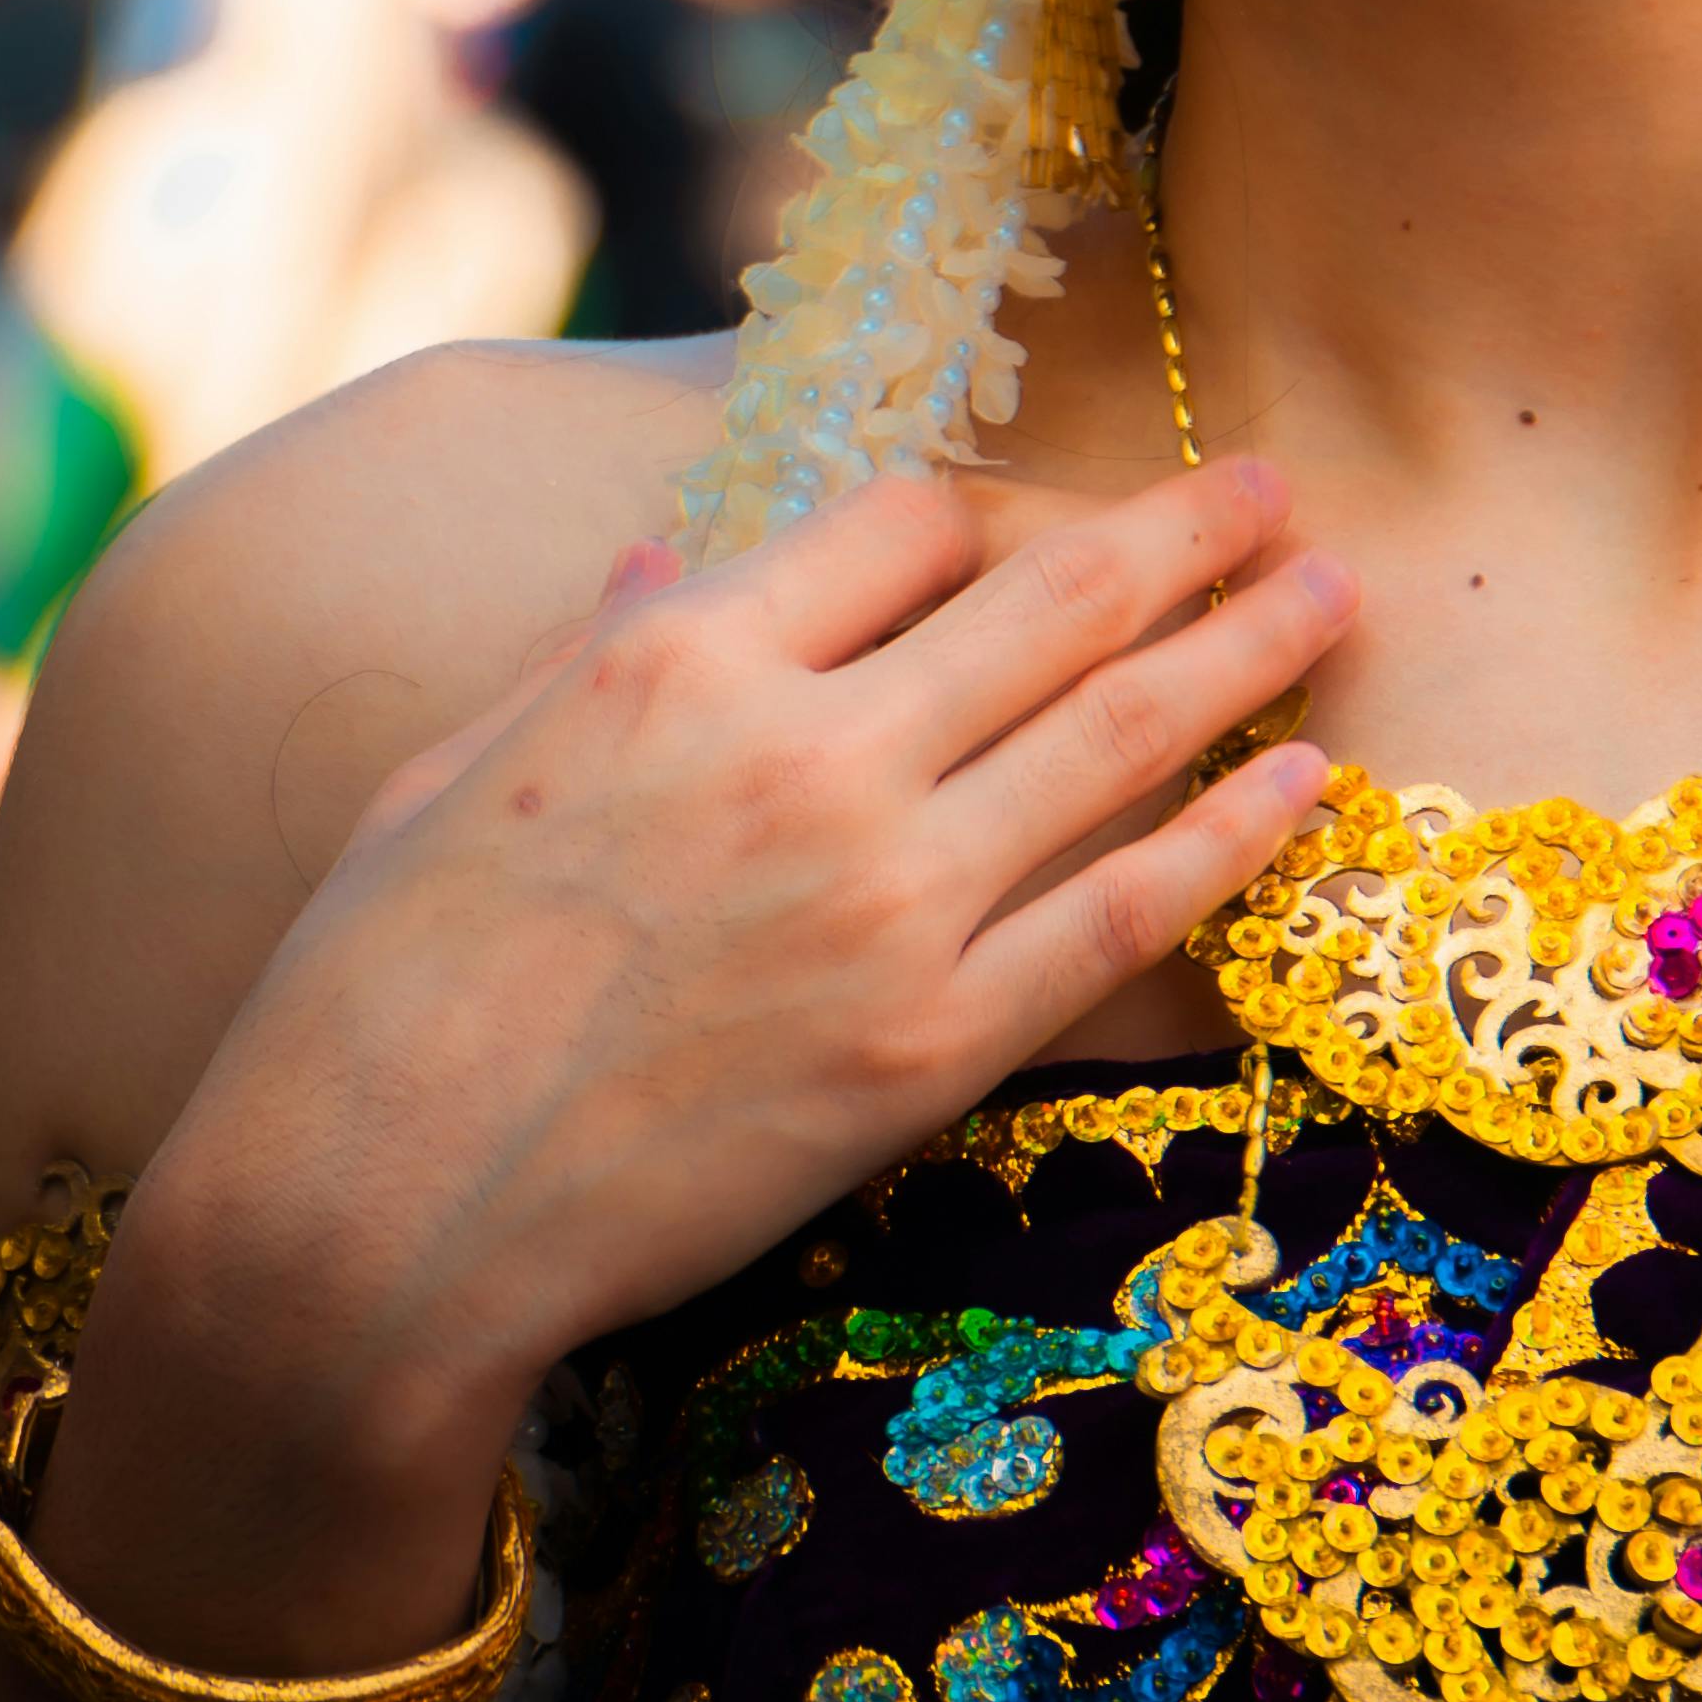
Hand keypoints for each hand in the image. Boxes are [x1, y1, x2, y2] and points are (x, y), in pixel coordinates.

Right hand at [40, 454, 1345, 1668]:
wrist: (371, 1213)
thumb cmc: (378, 984)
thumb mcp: (462, 764)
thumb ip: (589, 659)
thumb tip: (657, 571)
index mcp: (683, 656)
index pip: (905, 522)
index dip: (996, 509)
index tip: (1052, 520)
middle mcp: (807, 751)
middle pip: (1051, 599)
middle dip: (1184, 533)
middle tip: (1274, 488)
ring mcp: (883, 896)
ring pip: (1118, 732)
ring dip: (1247, 648)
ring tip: (1330, 593)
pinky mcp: (929, 1043)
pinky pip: (1122, 909)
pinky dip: (1231, 835)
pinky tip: (1304, 779)